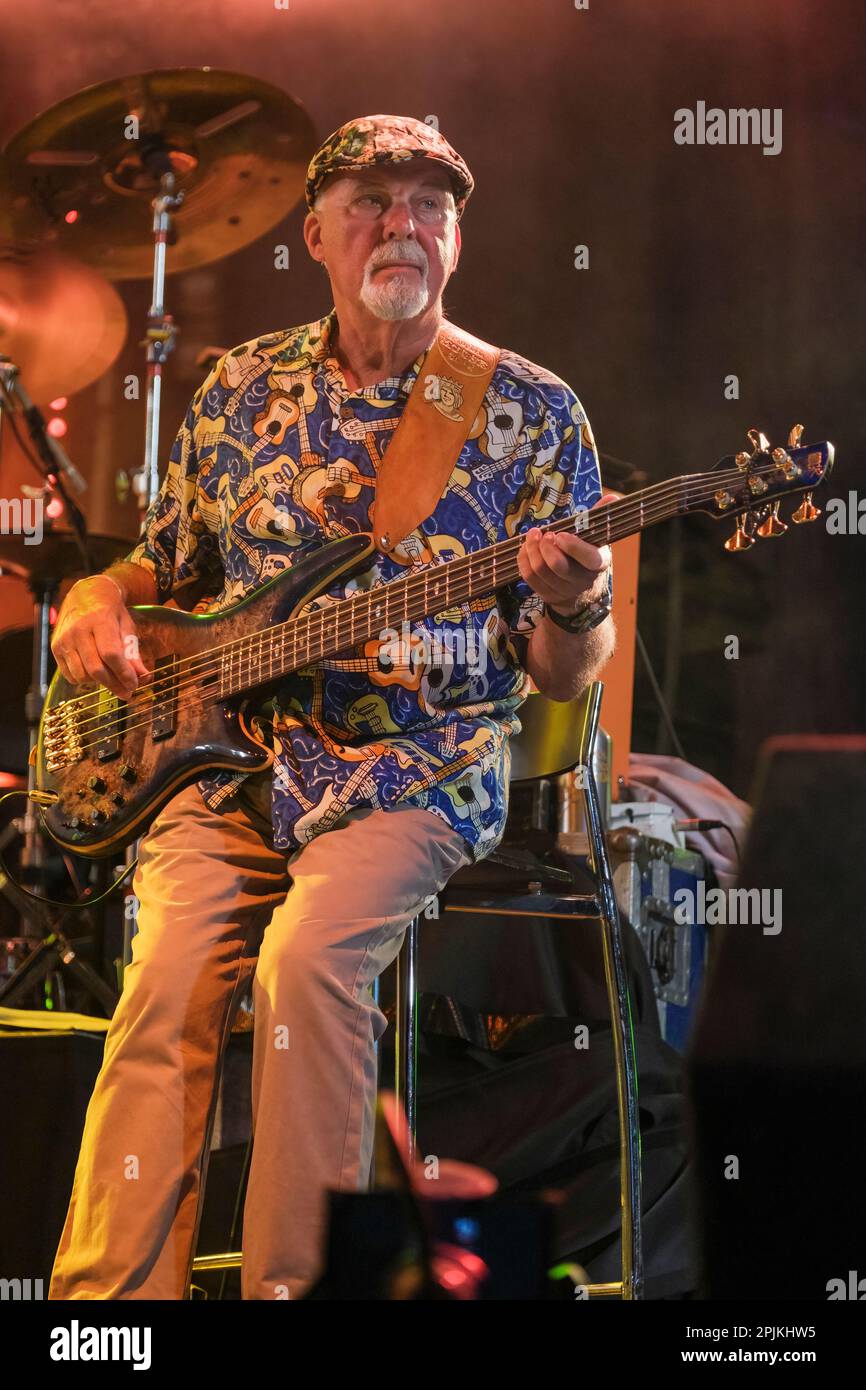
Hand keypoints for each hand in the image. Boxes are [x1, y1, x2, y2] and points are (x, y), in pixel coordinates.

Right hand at [51, 574, 149, 699]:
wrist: (86, 594)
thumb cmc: (110, 612)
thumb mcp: (126, 626)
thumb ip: (133, 652)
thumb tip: (143, 676)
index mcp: (100, 621)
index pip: (111, 654)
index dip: (123, 673)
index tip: (134, 684)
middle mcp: (78, 630)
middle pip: (96, 668)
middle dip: (114, 685)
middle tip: (127, 692)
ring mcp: (64, 639)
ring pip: (82, 675)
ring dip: (99, 683)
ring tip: (111, 678)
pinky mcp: (55, 647)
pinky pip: (69, 674)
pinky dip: (84, 680)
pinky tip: (94, 673)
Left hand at [517, 495, 613, 616]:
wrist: (583, 591)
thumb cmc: (586, 555)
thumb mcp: (596, 538)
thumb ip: (599, 517)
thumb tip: (612, 497)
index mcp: (599, 563)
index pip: (589, 558)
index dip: (573, 546)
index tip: (560, 534)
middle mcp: (583, 580)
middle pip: (558, 566)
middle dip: (545, 546)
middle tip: (542, 533)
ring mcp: (564, 590)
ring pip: (541, 571)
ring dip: (532, 550)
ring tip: (532, 536)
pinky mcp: (548, 595)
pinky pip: (530, 578)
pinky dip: (523, 561)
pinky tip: (526, 549)